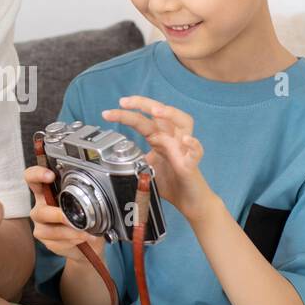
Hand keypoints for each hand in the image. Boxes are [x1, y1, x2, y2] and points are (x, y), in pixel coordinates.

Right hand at [25, 164, 107, 264]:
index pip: (32, 179)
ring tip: (84, 233)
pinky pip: (56, 242)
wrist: (86, 243)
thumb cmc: (83, 218)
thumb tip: (92, 200)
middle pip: (40, 211)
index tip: (50, 176)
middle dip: (58, 215)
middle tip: (71, 218)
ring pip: (49, 231)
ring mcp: (41, 226)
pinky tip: (81, 239)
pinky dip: (71, 241)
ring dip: (70, 232)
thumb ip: (84, 198)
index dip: (37, 175)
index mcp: (47, 192)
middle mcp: (40, 208)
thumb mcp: (85, 203)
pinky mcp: (45, 241)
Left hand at [101, 96, 213, 221]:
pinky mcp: (191, 165)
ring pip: (184, 122)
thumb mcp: (144, 169)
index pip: (142, 120)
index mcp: (159, 139)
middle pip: (162, 112)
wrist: (188, 201)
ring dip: (170, 114)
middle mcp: (171, 139)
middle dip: (143, 104)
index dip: (127, 113)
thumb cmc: (170, 183)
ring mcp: (182, 149)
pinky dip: (193, 144)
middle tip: (124, 102)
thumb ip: (132, 161)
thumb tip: (113, 161)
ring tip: (156, 111)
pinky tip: (186, 140)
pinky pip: (196, 152)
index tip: (108, 113)